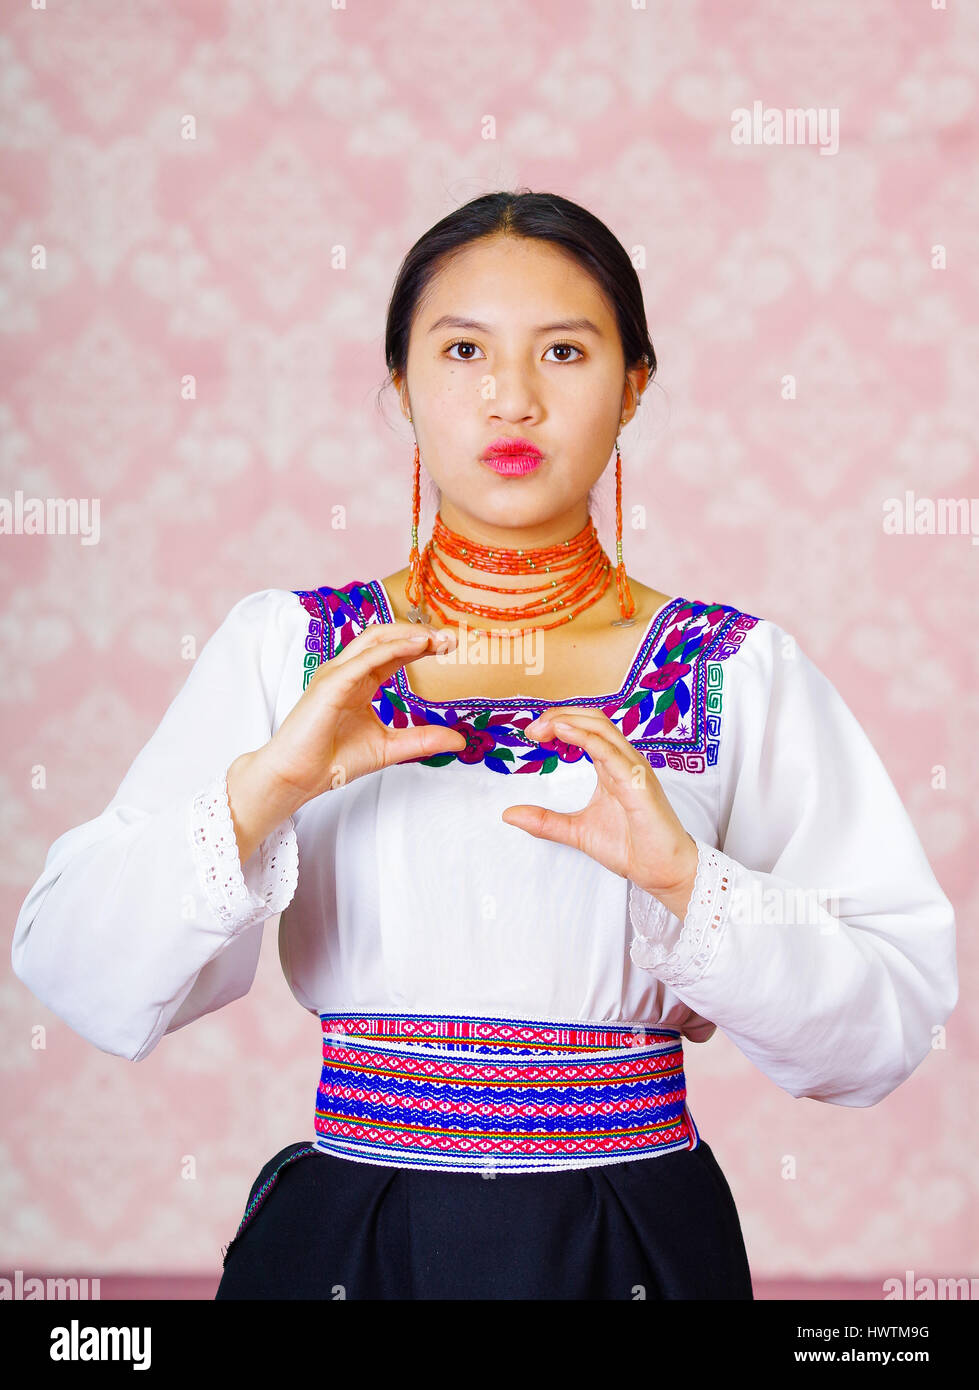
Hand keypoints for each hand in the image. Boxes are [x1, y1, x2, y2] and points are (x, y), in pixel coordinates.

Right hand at [252, 621, 467, 804]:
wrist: (298, 778)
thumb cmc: (333, 761)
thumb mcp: (390, 747)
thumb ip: (422, 739)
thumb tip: (460, 740)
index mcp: (360, 681)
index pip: (394, 652)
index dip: (422, 645)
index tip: (450, 646)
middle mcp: (348, 671)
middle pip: (386, 637)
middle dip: (418, 633)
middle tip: (450, 638)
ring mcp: (337, 674)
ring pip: (374, 639)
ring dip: (408, 634)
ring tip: (436, 638)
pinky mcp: (330, 683)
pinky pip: (364, 658)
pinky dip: (392, 648)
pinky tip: (417, 646)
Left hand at [500, 707, 698, 920]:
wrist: (662, 871)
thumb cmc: (632, 848)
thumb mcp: (577, 831)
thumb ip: (545, 821)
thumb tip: (509, 814)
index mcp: (612, 766)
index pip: (587, 728)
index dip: (559, 722)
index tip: (532, 734)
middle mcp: (624, 761)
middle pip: (594, 719)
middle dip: (561, 716)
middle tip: (532, 730)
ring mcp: (633, 769)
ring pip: (603, 728)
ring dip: (570, 721)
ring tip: (544, 727)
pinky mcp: (639, 784)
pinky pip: (613, 754)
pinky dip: (587, 739)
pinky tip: (565, 733)